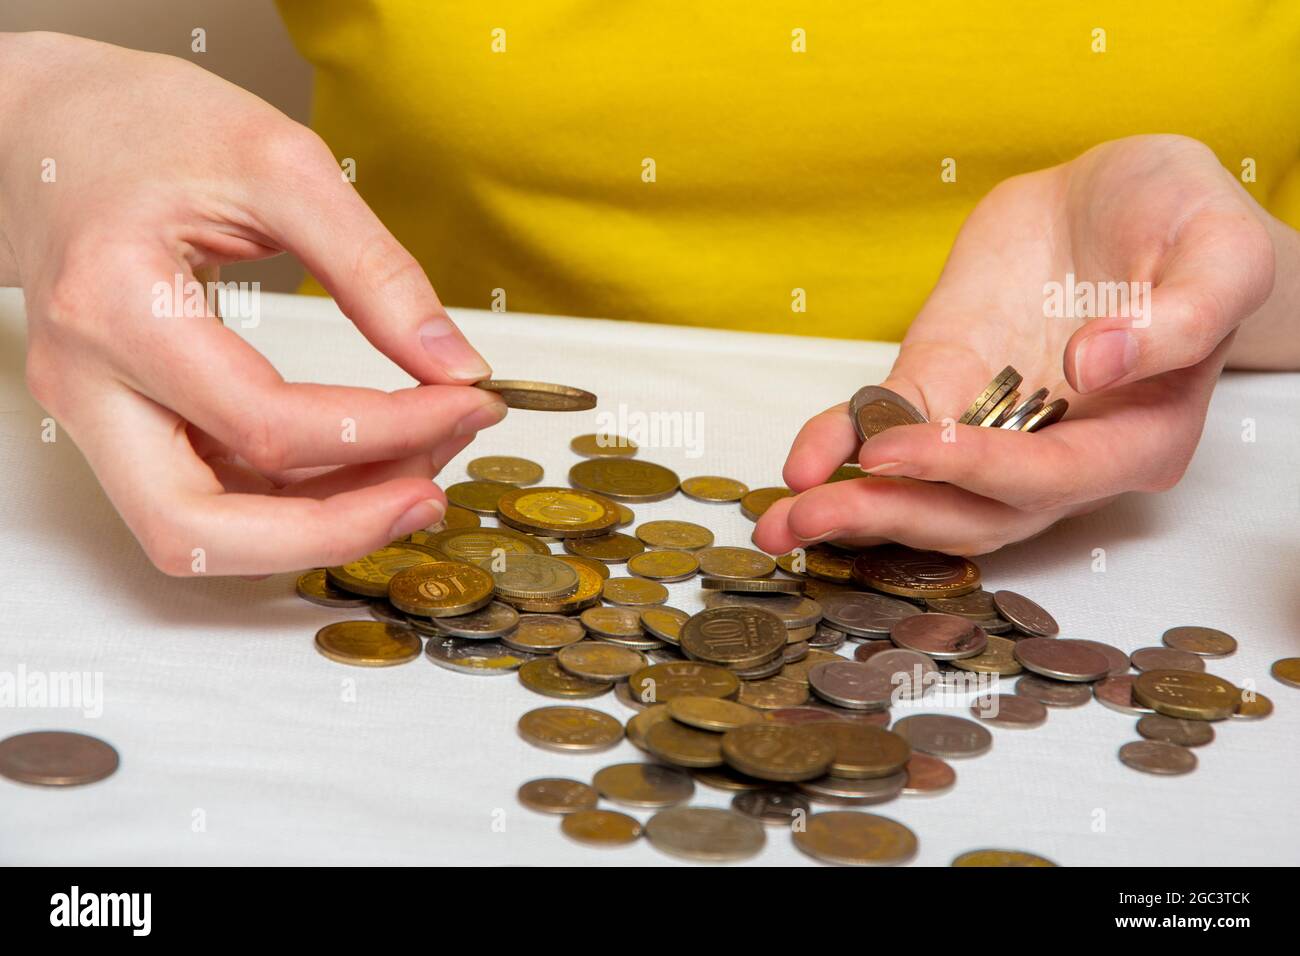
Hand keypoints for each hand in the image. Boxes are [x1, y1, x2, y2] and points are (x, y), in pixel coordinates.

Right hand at [1, 33, 506, 574]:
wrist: (48, 125)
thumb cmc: (142, 125)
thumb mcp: (280, 166)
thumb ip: (374, 269)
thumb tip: (454, 363)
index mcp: (116, 306)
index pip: (267, 424)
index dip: (388, 431)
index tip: (468, 403)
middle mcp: (86, 382)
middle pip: (198, 530)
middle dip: (333, 530)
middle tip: (429, 494)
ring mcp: (93, 413)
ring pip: (200, 533)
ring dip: (317, 523)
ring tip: (413, 467)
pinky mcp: (120, 422)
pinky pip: (207, 498)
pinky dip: (291, 498)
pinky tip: (363, 458)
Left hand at [754, 134, 1275, 555]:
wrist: (1122, 187)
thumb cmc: (1185, 218)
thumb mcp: (1219, 248)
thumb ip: (1184, 316)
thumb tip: (1098, 364)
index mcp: (1138, 437)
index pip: (1051, 480)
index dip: (972, 472)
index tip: (900, 449)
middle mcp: (1062, 451)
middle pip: (973, 512)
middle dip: (890, 515)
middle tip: (808, 520)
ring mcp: (995, 423)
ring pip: (923, 491)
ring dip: (851, 507)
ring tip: (779, 520)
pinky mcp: (944, 383)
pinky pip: (887, 425)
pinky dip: (840, 442)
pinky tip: (801, 459)